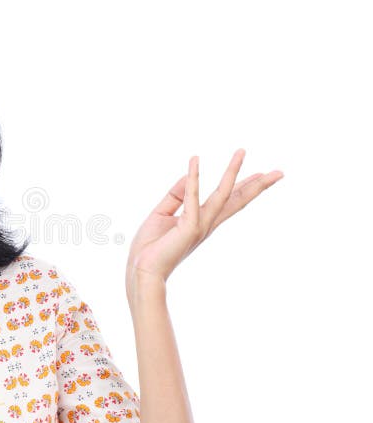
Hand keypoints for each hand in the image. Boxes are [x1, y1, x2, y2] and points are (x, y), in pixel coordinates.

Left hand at [124, 148, 283, 300]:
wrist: (142, 270)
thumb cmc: (150, 247)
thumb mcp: (163, 214)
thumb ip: (176, 195)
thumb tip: (189, 174)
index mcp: (201, 221)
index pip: (227, 201)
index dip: (243, 187)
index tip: (259, 174)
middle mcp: (206, 223)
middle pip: (237, 200)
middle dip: (258, 186)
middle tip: (279, 172)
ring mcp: (200, 225)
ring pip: (222, 194)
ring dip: (232, 172)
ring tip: (241, 152)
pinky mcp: (189, 226)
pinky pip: (191, 196)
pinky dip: (193, 178)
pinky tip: (195, 160)